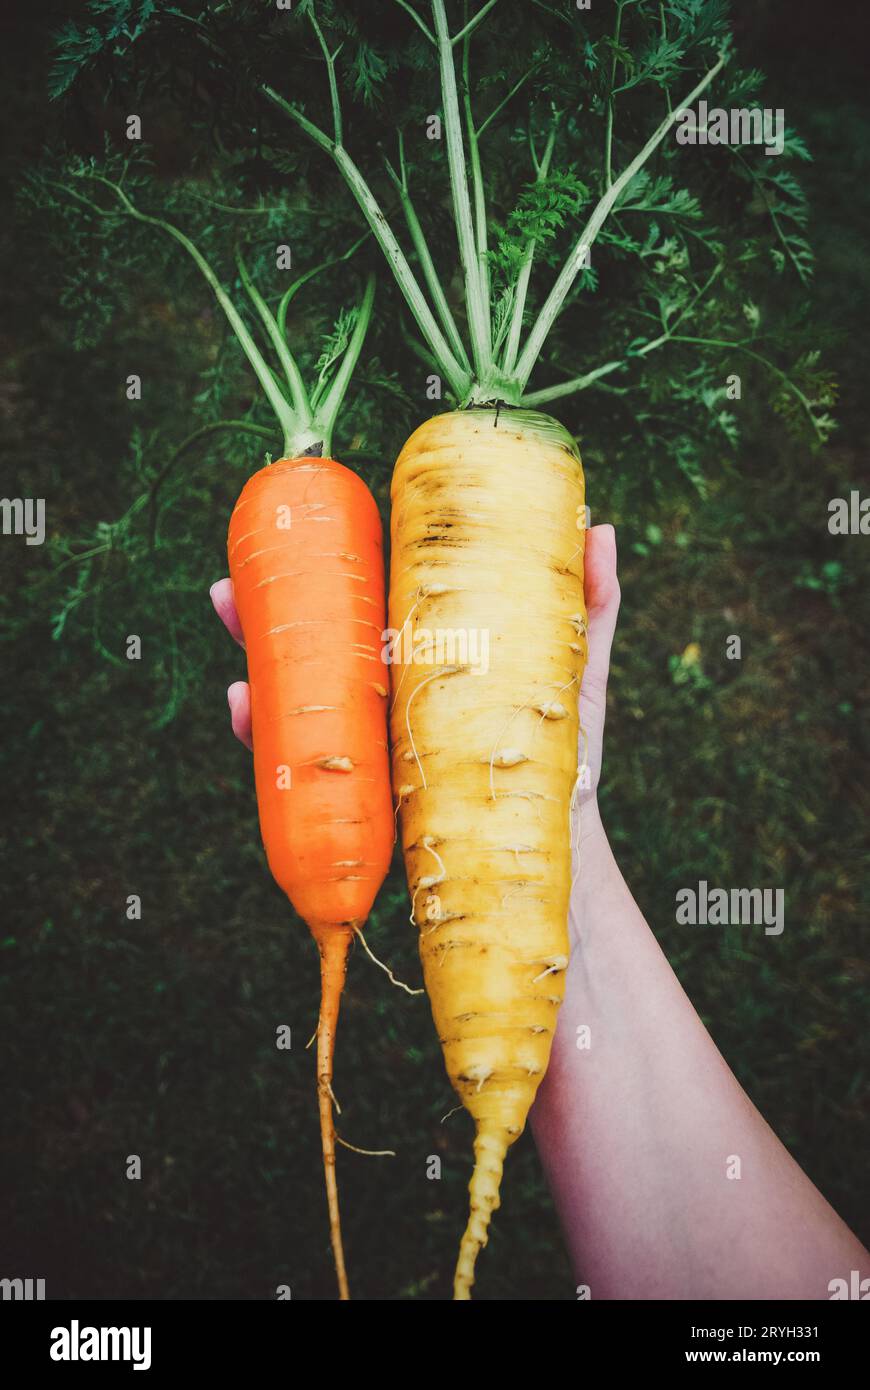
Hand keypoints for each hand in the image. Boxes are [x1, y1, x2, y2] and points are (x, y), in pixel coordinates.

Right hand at [210, 525, 619, 769]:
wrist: (549, 844)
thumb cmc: (561, 754)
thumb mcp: (577, 673)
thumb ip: (589, 606)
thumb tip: (601, 526)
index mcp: (430, 650)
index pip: (373, 594)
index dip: (337, 556)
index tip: (306, 516)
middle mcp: (388, 688)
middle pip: (320, 633)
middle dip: (272, 598)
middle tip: (235, 570)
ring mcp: (368, 736)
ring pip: (297, 685)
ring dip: (252, 647)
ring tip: (228, 607)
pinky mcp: (357, 787)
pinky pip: (299, 757)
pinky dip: (263, 731)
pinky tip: (243, 701)